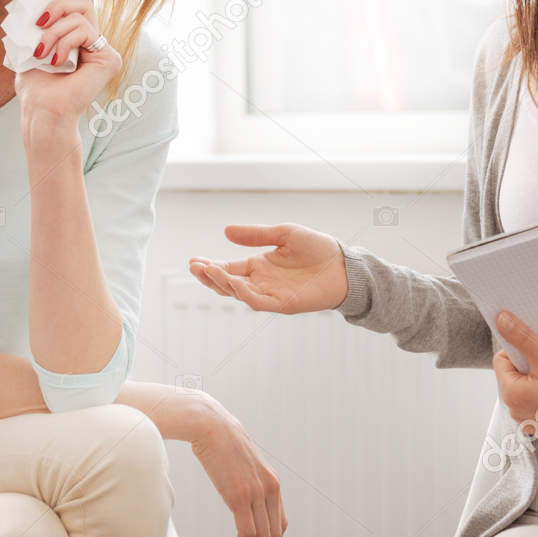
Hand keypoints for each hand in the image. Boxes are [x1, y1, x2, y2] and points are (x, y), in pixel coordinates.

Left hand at [15, 0, 121, 133]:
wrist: (42, 110)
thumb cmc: (35, 86)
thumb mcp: (33, 46)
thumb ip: (42, 24)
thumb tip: (37, 1)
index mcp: (78, 40)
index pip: (76, 6)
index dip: (60, 2)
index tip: (38, 15)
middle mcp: (94, 44)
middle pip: (84, 2)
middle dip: (57, 7)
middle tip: (39, 23)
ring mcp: (104, 51)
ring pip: (80, 17)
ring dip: (53, 33)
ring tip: (41, 53)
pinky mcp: (109, 58)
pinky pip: (85, 31)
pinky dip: (65, 42)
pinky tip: (56, 61)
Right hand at [188, 401, 286, 536]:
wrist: (209, 424)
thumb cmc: (219, 442)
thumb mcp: (241, 465)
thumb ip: (246, 480)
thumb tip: (238, 491)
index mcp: (272, 483)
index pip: (281, 524)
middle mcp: (270, 489)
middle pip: (275, 536)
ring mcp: (257, 493)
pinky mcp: (240, 496)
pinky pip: (248, 533)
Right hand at [189, 223, 347, 313]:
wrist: (344, 265)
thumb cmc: (317, 248)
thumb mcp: (284, 234)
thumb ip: (256, 234)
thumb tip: (226, 231)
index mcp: (259, 266)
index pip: (228, 267)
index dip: (210, 266)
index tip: (193, 260)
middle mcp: (260, 282)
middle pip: (227, 283)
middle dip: (209, 276)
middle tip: (194, 267)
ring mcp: (270, 294)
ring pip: (238, 293)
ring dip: (221, 283)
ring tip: (207, 271)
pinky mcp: (282, 304)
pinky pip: (257, 301)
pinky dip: (243, 293)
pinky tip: (233, 282)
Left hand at [491, 311, 537, 440]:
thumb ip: (522, 338)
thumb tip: (502, 321)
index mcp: (511, 395)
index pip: (501, 360)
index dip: (518, 351)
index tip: (536, 352)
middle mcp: (516, 412)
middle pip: (514, 375)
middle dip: (530, 366)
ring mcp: (531, 421)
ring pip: (527, 389)